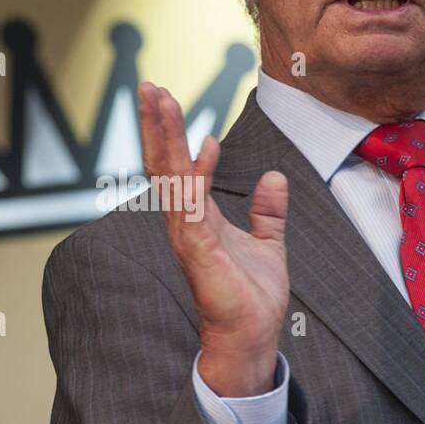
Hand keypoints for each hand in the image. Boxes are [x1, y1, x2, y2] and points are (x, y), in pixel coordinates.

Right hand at [137, 82, 289, 396]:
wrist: (252, 338)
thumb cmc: (252, 298)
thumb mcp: (268, 244)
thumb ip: (268, 212)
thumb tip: (274, 177)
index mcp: (198, 218)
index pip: (177, 167)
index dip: (170, 133)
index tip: (165, 97)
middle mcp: (186, 223)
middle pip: (165, 164)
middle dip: (157, 124)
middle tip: (149, 85)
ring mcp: (189, 236)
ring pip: (172, 177)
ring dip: (167, 138)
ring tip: (161, 101)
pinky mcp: (200, 253)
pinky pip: (195, 207)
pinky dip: (197, 177)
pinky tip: (203, 148)